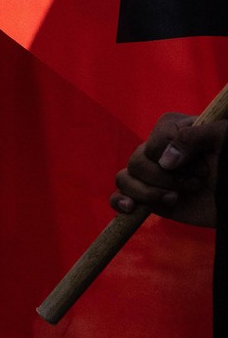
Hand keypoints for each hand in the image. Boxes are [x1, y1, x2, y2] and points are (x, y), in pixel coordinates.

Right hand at [113, 112, 226, 227]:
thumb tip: (164, 162)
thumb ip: (193, 137)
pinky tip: (131, 207)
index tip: (204, 163)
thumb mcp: (221, 138)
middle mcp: (157, 152)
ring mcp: (152, 176)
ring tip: (176, 198)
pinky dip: (120, 201)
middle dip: (166, 178)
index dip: (173, 155)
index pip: (154, 140)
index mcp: (172, 130)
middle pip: (137, 162)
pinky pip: (121, 198)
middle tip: (197, 182)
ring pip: (125, 178)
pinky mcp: (151, 199)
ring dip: (150, 192)